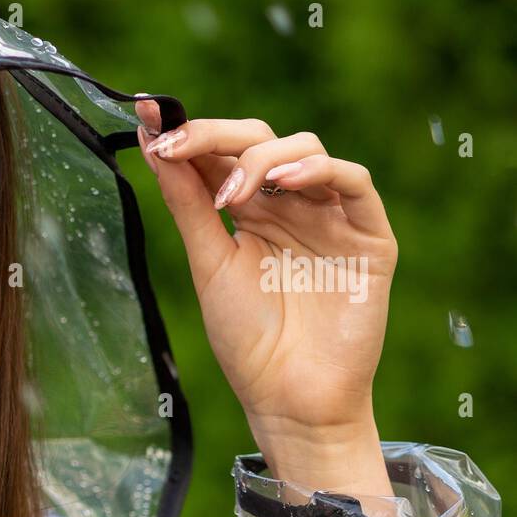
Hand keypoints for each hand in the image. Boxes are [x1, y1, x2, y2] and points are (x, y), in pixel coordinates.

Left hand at [133, 102, 396, 487]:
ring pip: (304, 149)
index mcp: (249, 212)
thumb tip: (152, 143)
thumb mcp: (208, 264)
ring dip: (260, 159)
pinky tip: (284, 182)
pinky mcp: (368, 236)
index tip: (148, 118)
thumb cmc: (248, 341)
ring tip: (230, 195)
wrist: (289, 399)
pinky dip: (319, 170)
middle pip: (260, 142)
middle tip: (177, 146)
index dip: (189, 132)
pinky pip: (354, 182)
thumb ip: (188, 203)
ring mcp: (330, 217)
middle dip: (216, 137)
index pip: (221, 155)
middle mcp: (290, 206)